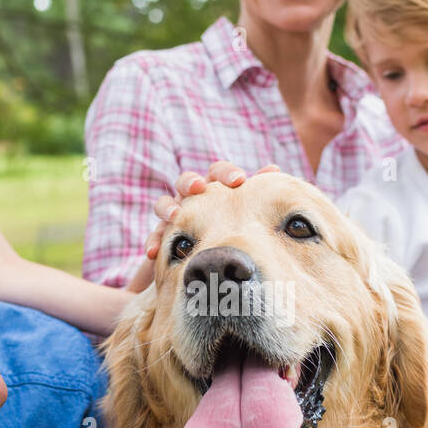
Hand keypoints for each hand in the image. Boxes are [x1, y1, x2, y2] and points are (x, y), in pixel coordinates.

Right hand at [143, 160, 281, 259]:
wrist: (211, 258)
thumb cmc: (233, 227)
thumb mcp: (244, 211)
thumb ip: (255, 192)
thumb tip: (274, 169)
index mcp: (214, 186)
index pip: (218, 171)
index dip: (226, 173)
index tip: (239, 179)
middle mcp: (191, 196)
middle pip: (186, 181)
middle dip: (191, 182)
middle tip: (199, 187)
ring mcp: (174, 214)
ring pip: (165, 204)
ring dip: (168, 208)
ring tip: (175, 216)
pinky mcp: (161, 236)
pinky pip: (154, 237)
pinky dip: (153, 243)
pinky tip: (152, 253)